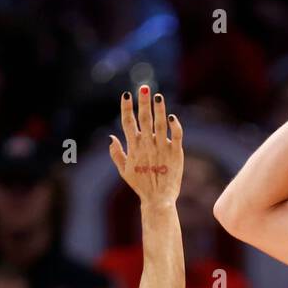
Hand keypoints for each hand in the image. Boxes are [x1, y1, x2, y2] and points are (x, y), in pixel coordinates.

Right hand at [109, 86, 182, 206]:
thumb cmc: (140, 184)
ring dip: (159, 109)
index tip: (126, 95)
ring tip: (157, 96)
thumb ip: (116, 153)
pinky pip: (177, 135)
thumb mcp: (124, 170)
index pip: (128, 123)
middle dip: (143, 103)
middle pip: (144, 119)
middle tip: (144, 88)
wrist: (158, 199)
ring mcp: (162, 148)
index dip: (126, 108)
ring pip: (160, 124)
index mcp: (134, 148)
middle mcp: (147, 145)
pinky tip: (171, 116)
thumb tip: (111, 137)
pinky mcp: (175, 153)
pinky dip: (175, 125)